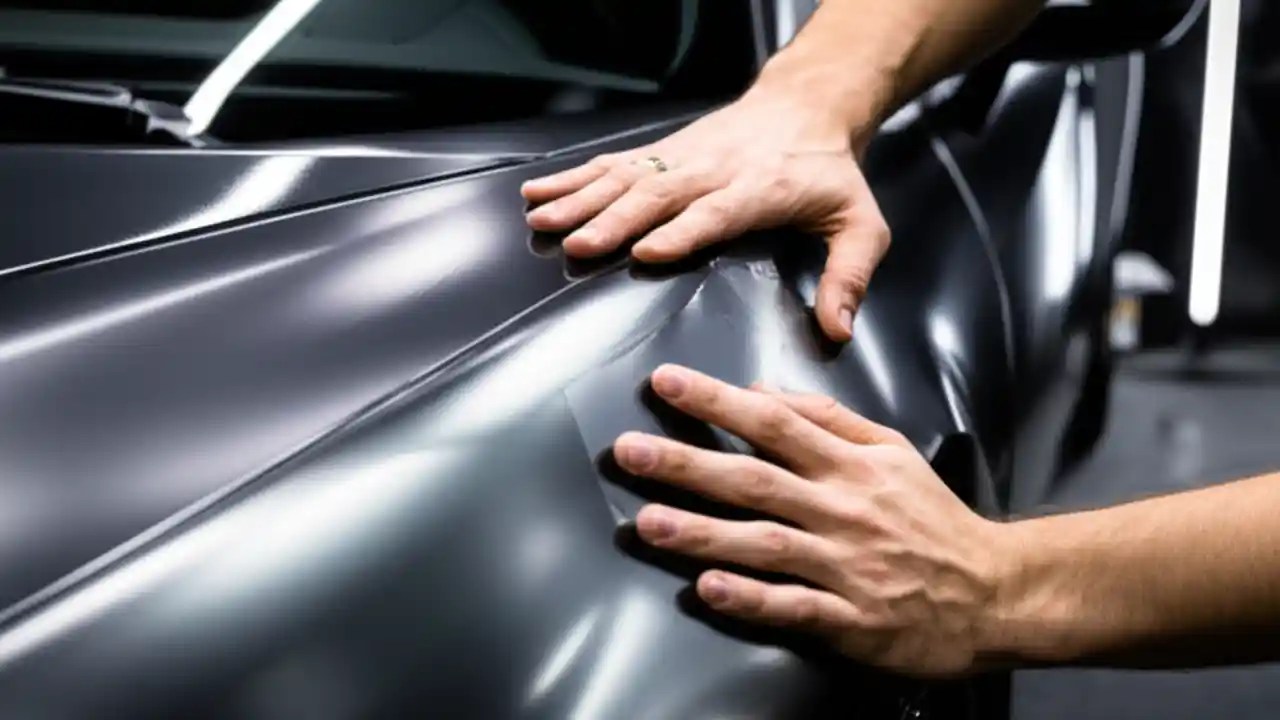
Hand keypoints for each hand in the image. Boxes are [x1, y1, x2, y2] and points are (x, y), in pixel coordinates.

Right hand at [521, 87, 889, 342]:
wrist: (807, 107)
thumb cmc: (829, 173)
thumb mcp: (861, 223)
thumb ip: (850, 275)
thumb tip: (838, 329)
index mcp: (759, 190)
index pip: (715, 212)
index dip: (681, 231)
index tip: (646, 252)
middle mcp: (714, 171)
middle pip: (659, 194)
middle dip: (616, 219)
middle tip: (579, 246)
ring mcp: (683, 157)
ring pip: (628, 177)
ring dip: (582, 198)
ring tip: (542, 219)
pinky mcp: (664, 152)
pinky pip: (614, 163)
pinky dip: (574, 176)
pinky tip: (539, 191)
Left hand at [611, 364, 1016, 676]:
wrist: (993, 590)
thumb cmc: (931, 516)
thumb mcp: (890, 450)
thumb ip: (828, 418)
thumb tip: (762, 390)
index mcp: (849, 465)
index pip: (773, 423)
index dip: (717, 402)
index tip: (666, 383)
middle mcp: (842, 510)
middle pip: (755, 481)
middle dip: (688, 464)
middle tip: (628, 451)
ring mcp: (845, 566)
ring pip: (765, 544)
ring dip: (703, 533)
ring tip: (648, 522)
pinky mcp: (851, 618)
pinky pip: (794, 607)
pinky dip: (752, 598)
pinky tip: (709, 590)